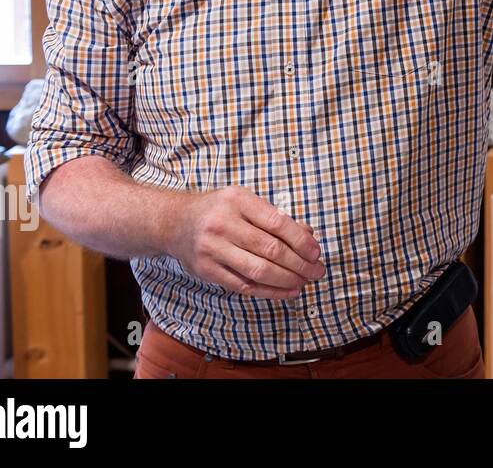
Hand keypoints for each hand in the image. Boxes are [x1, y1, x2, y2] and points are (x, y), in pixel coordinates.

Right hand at [164, 185, 324, 299]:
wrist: (175, 222)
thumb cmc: (219, 210)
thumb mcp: (245, 202)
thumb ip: (275, 217)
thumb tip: (308, 235)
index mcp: (237, 201)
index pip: (277, 223)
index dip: (301, 240)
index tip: (316, 252)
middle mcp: (223, 224)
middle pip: (270, 249)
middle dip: (299, 264)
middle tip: (317, 271)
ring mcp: (212, 248)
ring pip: (258, 270)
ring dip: (287, 279)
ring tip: (305, 282)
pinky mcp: (206, 270)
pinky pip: (243, 285)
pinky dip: (269, 290)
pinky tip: (287, 291)